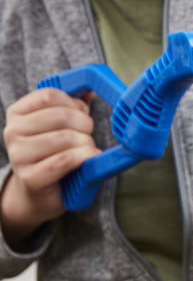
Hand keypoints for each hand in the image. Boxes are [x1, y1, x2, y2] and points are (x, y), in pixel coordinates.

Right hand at [1, 88, 99, 245]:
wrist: (39, 192)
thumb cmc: (53, 153)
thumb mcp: (60, 124)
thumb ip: (74, 104)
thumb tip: (92, 88)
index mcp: (18, 113)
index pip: (50, 95)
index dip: (74, 102)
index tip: (82, 112)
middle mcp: (12, 131)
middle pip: (61, 116)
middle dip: (84, 124)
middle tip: (88, 134)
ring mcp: (18, 155)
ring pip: (66, 138)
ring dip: (86, 143)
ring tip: (86, 149)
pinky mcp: (30, 177)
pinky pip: (65, 160)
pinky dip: (84, 157)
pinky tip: (90, 158)